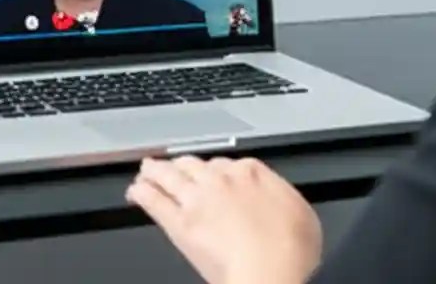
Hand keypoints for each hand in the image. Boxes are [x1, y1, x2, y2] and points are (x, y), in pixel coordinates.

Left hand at [126, 156, 321, 283]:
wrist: (272, 272)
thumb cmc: (292, 251)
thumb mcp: (300, 214)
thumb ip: (278, 197)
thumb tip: (274, 200)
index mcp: (251, 173)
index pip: (225, 162)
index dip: (214, 170)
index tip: (211, 174)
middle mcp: (220, 180)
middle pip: (193, 165)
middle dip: (182, 165)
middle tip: (174, 166)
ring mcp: (196, 199)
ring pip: (168, 177)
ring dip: (155, 171)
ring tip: (146, 170)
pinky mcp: (178, 223)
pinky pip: (154, 201)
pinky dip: (142, 193)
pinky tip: (136, 191)